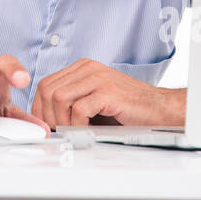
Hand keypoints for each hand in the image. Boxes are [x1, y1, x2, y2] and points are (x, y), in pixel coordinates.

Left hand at [30, 58, 184, 128]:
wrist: (160, 109)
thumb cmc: (129, 108)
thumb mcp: (95, 100)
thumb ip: (73, 102)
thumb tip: (47, 120)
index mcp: (83, 68)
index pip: (46, 83)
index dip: (40, 107)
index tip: (44, 124)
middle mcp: (88, 68)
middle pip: (48, 89)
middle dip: (47, 115)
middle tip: (56, 131)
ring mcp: (98, 78)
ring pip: (59, 97)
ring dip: (60, 120)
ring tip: (70, 132)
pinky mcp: (107, 91)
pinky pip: (78, 109)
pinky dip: (76, 124)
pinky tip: (85, 130)